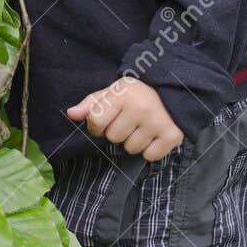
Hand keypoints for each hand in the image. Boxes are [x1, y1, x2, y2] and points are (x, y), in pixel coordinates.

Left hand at [66, 77, 183, 161]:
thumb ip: (92, 103)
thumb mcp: (114, 91)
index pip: (96, 121)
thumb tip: (72, 113)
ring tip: (143, 126)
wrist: (174, 90)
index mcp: (123, 94)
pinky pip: (149, 156)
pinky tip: (154, 134)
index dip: (96, 125)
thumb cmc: (138, 93)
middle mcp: (141, 107)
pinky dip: (150, 150)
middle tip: (130, 120)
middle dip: (118, 132)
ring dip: (134, 141)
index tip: (105, 120)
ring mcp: (157, 122)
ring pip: (130, 148)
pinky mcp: (172, 136)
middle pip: (113, 137)